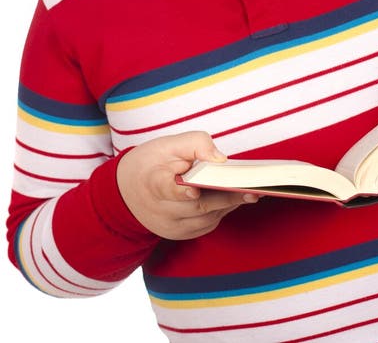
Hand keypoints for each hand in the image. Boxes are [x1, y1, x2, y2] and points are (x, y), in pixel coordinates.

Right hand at [116, 131, 258, 239]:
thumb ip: (195, 143)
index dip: (181, 192)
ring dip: (228, 206)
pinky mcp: (178, 235)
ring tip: (249, 193)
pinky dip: (220, 212)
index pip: (167, 190)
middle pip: (197, 207)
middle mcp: (161, 211)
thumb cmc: (151, 163)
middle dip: (226, 198)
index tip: (194, 190)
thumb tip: (220, 159)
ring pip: (206, 218)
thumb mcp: (167, 144)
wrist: (126, 191)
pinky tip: (232, 199)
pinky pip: (206, 225)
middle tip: (251, 190)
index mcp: (153, 183)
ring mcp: (169, 226)